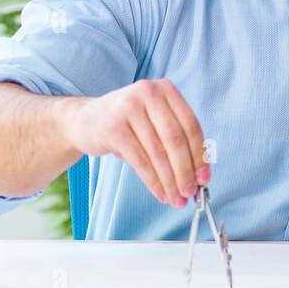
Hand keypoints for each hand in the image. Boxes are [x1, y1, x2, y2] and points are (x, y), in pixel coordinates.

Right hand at [60, 79, 209, 208]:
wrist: (84, 120)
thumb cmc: (126, 124)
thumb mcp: (153, 122)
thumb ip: (176, 142)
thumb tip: (198, 176)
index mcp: (165, 89)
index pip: (190, 125)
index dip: (199, 154)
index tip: (204, 177)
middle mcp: (148, 92)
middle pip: (175, 139)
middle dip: (185, 171)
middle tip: (190, 193)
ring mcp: (129, 107)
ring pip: (158, 153)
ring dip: (169, 181)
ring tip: (175, 198)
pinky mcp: (113, 127)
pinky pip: (140, 160)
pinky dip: (153, 181)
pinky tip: (159, 193)